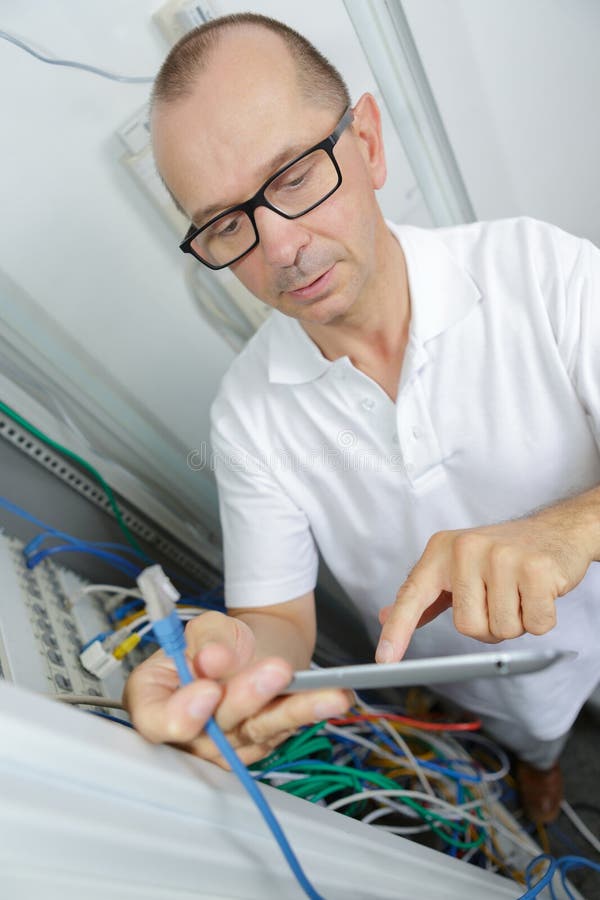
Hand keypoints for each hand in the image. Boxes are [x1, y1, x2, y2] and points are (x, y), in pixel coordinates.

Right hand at [124, 611, 351, 766]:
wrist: (255, 646)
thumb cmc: (219, 640)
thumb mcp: (207, 625)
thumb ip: (206, 639)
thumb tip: (212, 660)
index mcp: (153, 700)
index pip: (155, 720)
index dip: (179, 715)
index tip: (208, 692)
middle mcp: (186, 732)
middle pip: (211, 729)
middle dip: (246, 699)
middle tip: (275, 671)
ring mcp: (224, 746)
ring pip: (255, 732)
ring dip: (291, 710)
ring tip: (324, 693)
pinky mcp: (260, 746)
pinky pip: (283, 731)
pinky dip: (310, 711)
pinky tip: (335, 696)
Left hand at [376, 507, 594, 662]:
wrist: (556, 530)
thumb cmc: (504, 553)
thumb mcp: (457, 567)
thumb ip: (424, 596)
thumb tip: (386, 616)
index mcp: (442, 550)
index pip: (413, 594)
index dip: (397, 629)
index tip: (385, 659)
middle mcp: (466, 549)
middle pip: (467, 626)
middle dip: (488, 625)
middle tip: (501, 598)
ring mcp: (502, 557)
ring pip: (501, 629)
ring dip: (516, 622)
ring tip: (520, 592)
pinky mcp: (536, 569)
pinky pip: (535, 625)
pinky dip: (541, 620)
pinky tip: (539, 593)